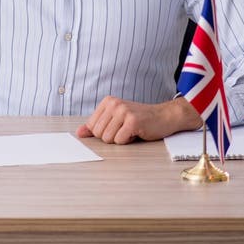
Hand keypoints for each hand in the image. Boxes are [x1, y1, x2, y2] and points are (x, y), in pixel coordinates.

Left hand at [76, 95, 201, 144]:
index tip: (116, 127)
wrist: (163, 116)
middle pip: (99, 133)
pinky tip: (136, 132)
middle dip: (111, 137)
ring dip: (120, 139)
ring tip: (130, 130)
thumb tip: (79, 133)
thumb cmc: (139, 119)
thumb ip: (96, 125)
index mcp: (107, 101)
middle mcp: (114, 104)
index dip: (103, 133)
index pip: (91, 126)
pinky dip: (128, 141)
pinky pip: (120, 141)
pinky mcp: (133, 121)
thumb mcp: (115, 119)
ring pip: (108, 138)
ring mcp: (123, 111)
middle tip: (124, 129)